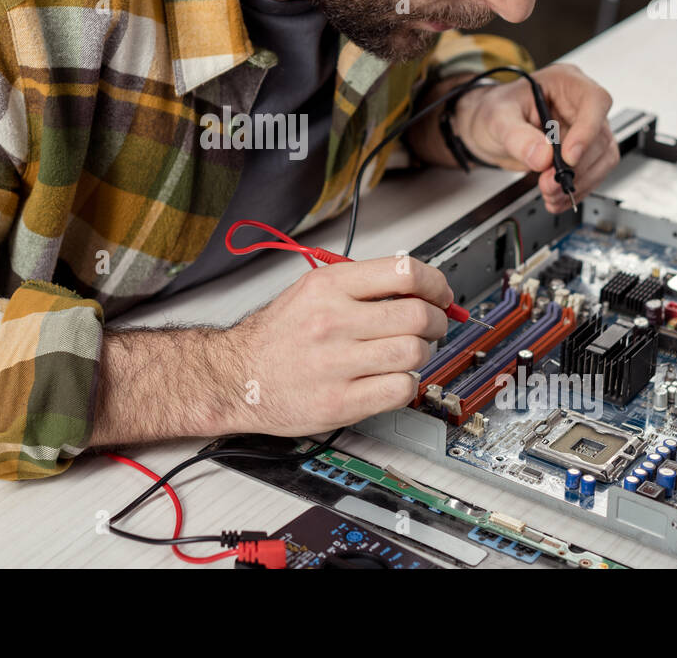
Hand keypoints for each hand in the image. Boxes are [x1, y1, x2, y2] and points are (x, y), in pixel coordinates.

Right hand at [227, 257, 451, 435]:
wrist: (235, 377)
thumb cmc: (275, 338)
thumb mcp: (310, 292)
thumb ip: (359, 285)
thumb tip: (416, 285)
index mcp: (328, 287)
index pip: (404, 273)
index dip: (435, 284)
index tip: (441, 294)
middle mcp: (332, 321)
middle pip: (418, 315)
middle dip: (437, 321)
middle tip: (432, 327)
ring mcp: (337, 363)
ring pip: (414, 352)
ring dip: (422, 354)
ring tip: (409, 354)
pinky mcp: (340, 402)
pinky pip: (400, 389)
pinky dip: (407, 384)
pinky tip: (392, 378)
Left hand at [453, 63, 618, 213]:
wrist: (486, 128)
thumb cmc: (493, 110)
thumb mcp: (497, 118)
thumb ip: (518, 136)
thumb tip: (543, 156)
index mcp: (565, 82)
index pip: (594, 101)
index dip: (587, 130)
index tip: (569, 157)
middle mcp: (580, 104)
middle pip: (600, 135)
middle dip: (577, 166)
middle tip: (550, 184)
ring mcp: (583, 129)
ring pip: (602, 157)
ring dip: (580, 182)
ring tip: (551, 193)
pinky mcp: (581, 152)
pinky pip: (592, 172)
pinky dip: (577, 188)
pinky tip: (556, 197)